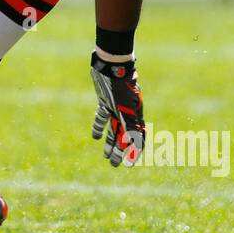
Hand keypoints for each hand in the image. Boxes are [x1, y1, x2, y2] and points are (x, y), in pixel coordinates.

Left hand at [90, 52, 144, 167]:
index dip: (135, 152)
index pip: (138, 139)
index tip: (129, 165)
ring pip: (114, 130)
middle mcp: (126, 114)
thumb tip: (136, 145)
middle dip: (120, 151)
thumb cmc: (121, 88)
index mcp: (135, 116)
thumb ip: (131, 126)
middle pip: (124, 137)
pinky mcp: (105, 101)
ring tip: (105, 155)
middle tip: (113, 164)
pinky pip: (102, 118)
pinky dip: (100, 127)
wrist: (112, 67)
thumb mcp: (127, 109)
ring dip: (110, 143)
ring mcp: (116, 108)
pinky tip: (95, 137)